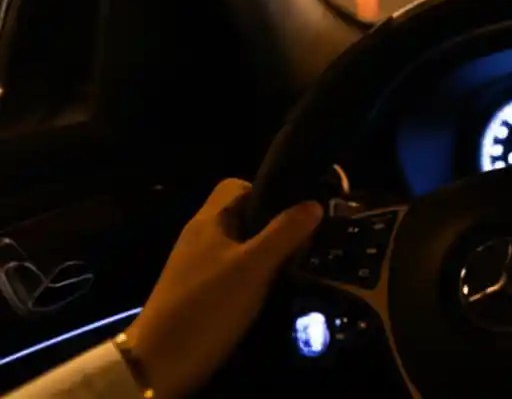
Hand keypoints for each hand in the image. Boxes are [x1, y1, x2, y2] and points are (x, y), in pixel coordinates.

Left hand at [127, 179, 322, 396]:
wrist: (161, 362)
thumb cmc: (208, 305)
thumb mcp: (254, 266)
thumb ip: (285, 232)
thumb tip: (314, 204)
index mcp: (209, 221)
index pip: (237, 186)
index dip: (267, 190)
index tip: (295, 212)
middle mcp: (200, 238)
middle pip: (242, 216)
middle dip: (274, 227)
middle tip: (303, 244)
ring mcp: (197, 267)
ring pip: (240, 246)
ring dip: (267, 255)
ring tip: (294, 269)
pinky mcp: (200, 293)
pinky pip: (234, 272)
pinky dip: (254, 278)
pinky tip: (271, 293)